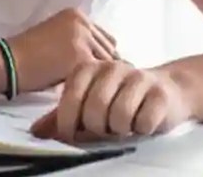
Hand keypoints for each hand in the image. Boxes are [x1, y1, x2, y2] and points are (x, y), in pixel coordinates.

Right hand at [6, 8, 117, 92]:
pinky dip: (95, 86)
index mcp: (77, 15)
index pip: (106, 39)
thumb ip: (79, 41)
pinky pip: (99, 76)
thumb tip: (104, 63)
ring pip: (108, 65)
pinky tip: (87, 94)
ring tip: (92, 91)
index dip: (102, 58)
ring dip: (101, 78)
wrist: (8, 62)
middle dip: (105, 69)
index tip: (96, 74)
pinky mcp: (82, 58)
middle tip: (97, 86)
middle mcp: (83, 23)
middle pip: (111, 51)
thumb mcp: (56, 37)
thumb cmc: (27, 54)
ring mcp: (84, 39)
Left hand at [30, 61, 193, 143]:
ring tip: (123, 123)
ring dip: (120, 129)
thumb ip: (62, 116)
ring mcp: (138, 78)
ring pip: (120, 116)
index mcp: (90, 68)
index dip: (68, 120)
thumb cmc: (120, 99)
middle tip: (104, 127)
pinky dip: (141, 129)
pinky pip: (143, 122)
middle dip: (98, 128)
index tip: (71, 134)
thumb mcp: (88, 104)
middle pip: (95, 109)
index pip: (72, 96)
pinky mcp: (159, 93)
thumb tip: (35, 132)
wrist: (166, 89)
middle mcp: (113, 68)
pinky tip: (142, 121)